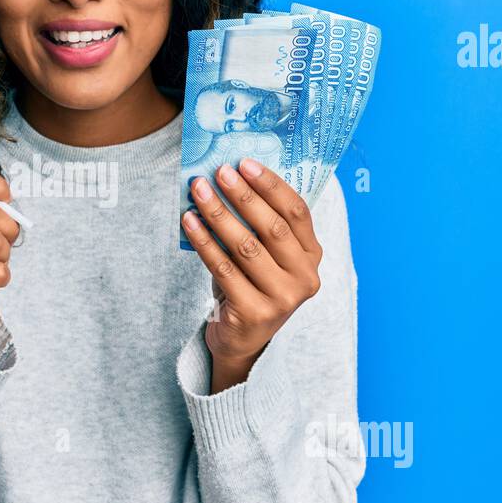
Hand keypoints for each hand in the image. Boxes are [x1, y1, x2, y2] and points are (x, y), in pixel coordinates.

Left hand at [181, 156, 323, 369]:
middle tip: (218, 172)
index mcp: (312, 256)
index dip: (271, 185)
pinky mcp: (254, 313)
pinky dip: (203, 241)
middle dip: (242, 195)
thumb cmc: (250, 284)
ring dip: (218, 214)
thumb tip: (228, 177)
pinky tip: (189, 222)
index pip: (296, 211)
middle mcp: (305, 277)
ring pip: (246, 246)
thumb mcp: (265, 256)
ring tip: (198, 191)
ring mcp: (282, 298)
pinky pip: (223, 268)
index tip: (245, 162)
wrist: (241, 340)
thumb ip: (259, 224)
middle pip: (272, 227)